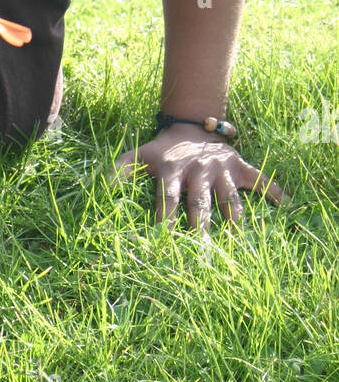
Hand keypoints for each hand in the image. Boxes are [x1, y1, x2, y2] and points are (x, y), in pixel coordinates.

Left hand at [113, 125, 286, 231]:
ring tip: (238, 244)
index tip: (163, 245)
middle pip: (200, 205)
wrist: (192, 126)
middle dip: (200, 230)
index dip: (165, 222)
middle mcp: (197, 171)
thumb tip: (97, 188)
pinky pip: (259, 179)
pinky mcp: (240, 166)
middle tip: (202, 255)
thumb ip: (117, 172)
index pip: (167, 200)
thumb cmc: (161, 150)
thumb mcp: (137, 156)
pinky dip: (273, 190)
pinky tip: (285, 205)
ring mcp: (221, 169)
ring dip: (235, 221)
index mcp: (172, 172)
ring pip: (230, 199)